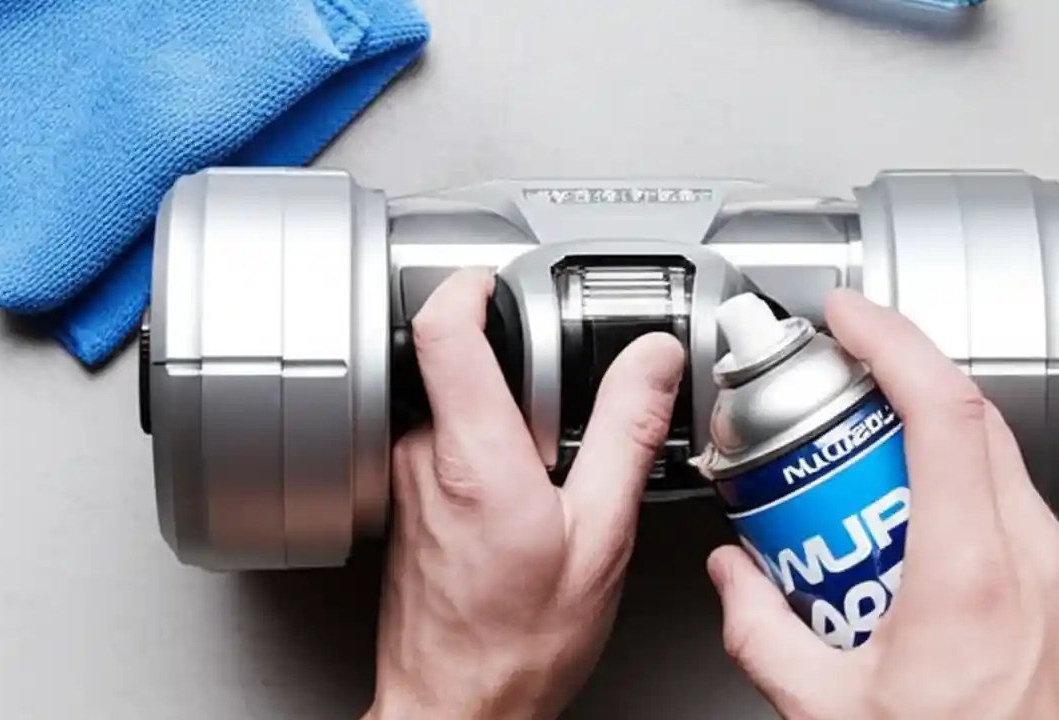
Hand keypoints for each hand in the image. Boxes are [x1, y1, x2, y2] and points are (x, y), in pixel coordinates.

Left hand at [365, 269, 684, 719]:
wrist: (457, 706)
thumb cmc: (519, 642)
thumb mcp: (601, 535)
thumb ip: (625, 433)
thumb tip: (652, 361)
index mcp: (473, 454)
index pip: (443, 328)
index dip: (471, 285)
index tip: (500, 280)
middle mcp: (425, 458)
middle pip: (459, 362)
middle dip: (520, 367)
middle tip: (566, 408)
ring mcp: (408, 481)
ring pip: (456, 407)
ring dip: (507, 417)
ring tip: (550, 473)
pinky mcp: (406, 504)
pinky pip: (447, 446)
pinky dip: (489, 452)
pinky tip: (523, 505)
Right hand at [707, 289, 1058, 718]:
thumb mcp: (826, 711)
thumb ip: (761, 632)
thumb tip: (734, 580)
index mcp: (969, 574)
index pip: (941, 410)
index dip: (891, 341)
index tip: (851, 316)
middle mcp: (1032, 566)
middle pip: (976, 421)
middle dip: (903, 381)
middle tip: (845, 386)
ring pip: (1002, 466)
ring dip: (934, 443)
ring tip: (869, 473)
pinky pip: (1019, 516)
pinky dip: (965, 497)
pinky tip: (918, 542)